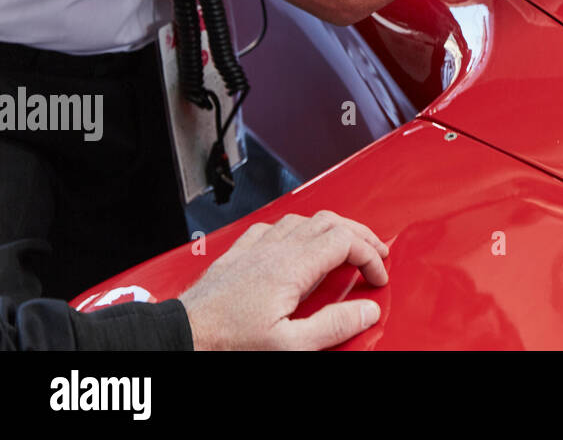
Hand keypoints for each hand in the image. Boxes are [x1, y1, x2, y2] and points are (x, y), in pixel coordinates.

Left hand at [180, 211, 388, 350]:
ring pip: (303, 219)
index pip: (345, 240)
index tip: (378, 277)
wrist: (179, 339)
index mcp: (291, 266)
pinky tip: (294, 243)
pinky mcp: (237, 255)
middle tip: (375, 254)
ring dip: (330, 229)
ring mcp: (254, 248)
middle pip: (330, 221)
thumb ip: (332, 325)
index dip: (370, 255)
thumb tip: (366, 310)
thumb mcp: (289, 346)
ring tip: (343, 247)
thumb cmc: (226, 344)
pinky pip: (272, 227)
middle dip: (359, 235)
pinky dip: (295, 230)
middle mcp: (274, 249)